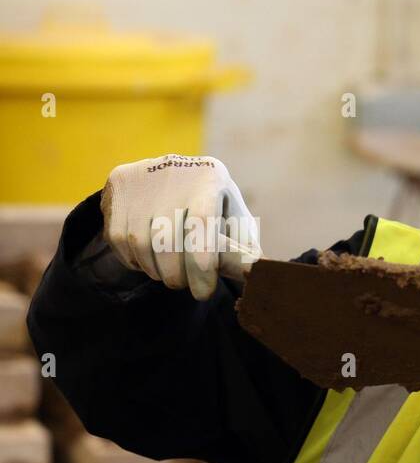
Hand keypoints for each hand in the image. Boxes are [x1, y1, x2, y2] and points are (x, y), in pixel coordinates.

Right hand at [100, 154, 261, 300]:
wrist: (180, 177)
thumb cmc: (217, 209)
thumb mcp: (236, 223)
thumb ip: (246, 251)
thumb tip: (258, 277)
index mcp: (211, 177)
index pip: (200, 223)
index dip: (200, 264)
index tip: (203, 292)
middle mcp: (174, 170)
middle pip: (167, 238)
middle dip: (177, 274)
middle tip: (185, 286)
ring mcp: (142, 175)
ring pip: (141, 241)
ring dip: (155, 270)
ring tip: (169, 274)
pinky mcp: (119, 184)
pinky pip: (118, 237)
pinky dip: (134, 259)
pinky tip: (148, 261)